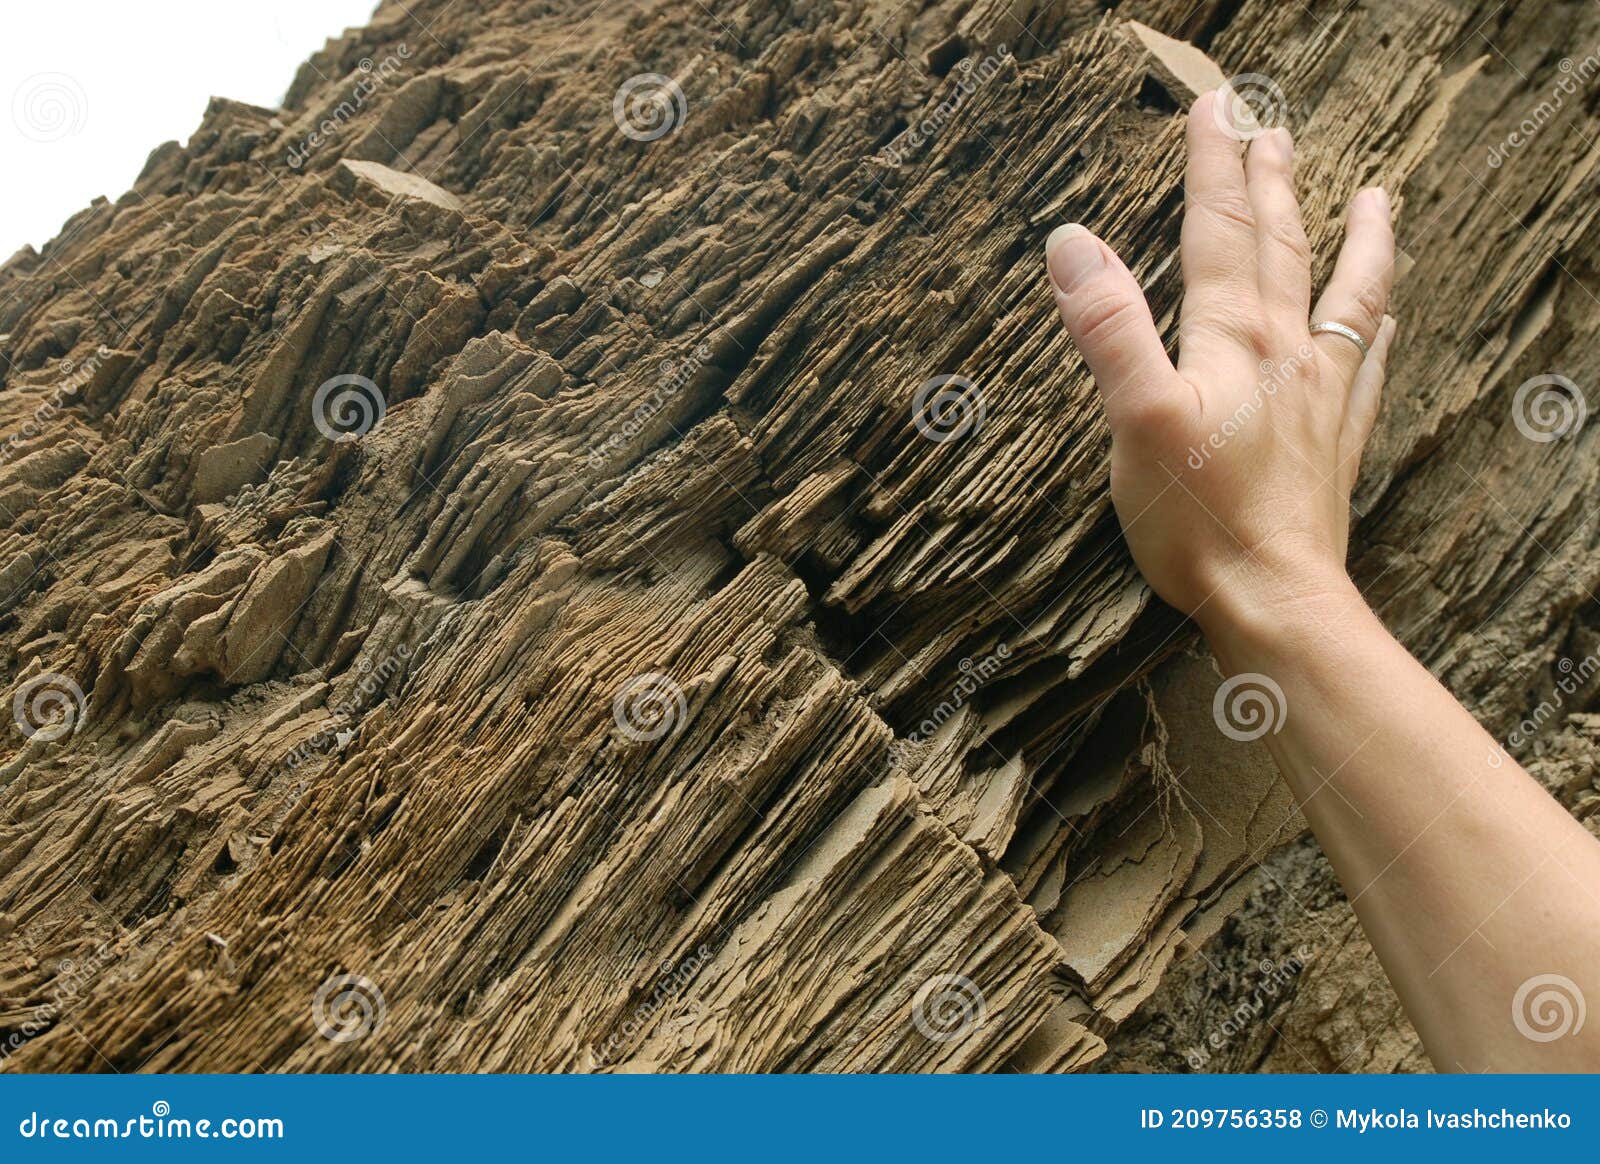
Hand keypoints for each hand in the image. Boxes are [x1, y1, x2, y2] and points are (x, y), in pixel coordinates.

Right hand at [1045, 91, 1395, 638]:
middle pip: (1282, 248)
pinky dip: (1378, 331)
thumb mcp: (1134, 419)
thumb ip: (1108, 328)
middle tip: (1271, 129)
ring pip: (1347, 297)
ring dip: (1359, 242)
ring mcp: (1319, 397)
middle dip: (1272, 184)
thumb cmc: (1198, 520)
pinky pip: (1368, 369)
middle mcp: (1286, 354)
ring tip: (1378, 199)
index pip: (1217, 232)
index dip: (1211, 167)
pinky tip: (1390, 319)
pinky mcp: (1334, 443)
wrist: (1274, 599)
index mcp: (1232, 340)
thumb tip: (1071, 243)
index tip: (1212, 111)